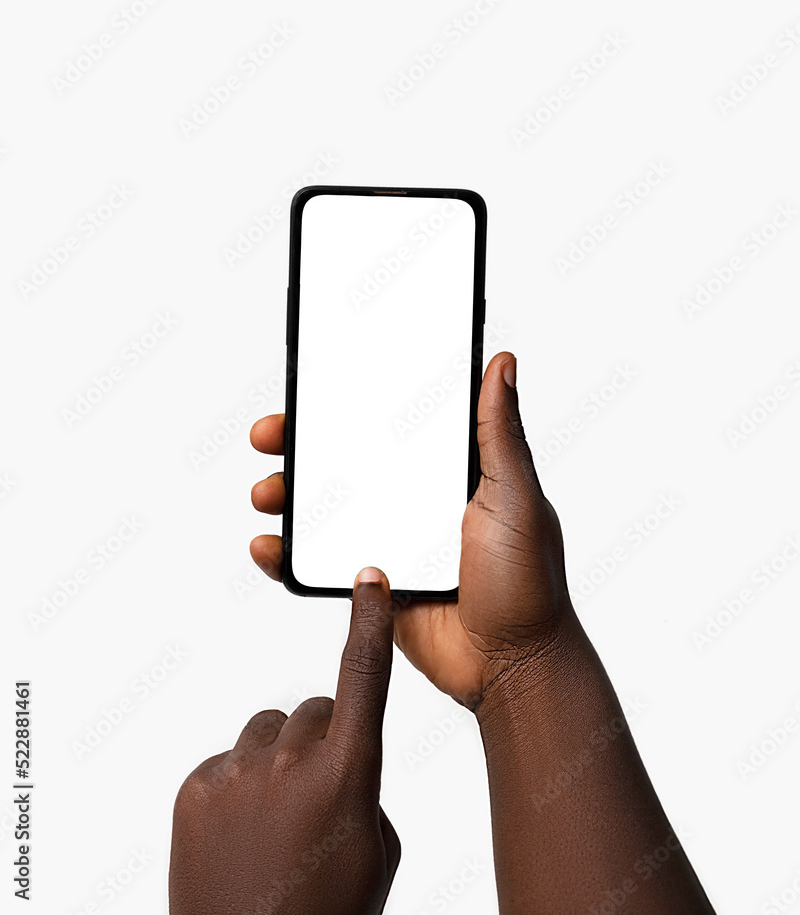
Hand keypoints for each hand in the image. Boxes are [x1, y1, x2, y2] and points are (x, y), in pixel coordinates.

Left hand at [169, 570, 400, 914]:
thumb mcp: (375, 851)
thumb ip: (362, 785)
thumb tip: (334, 759)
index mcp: (347, 776)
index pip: (364, 679)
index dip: (369, 624)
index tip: (369, 582)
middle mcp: (291, 765)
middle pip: (314, 711)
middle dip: (322, 741)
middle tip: (316, 798)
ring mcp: (238, 773)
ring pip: (270, 732)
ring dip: (279, 760)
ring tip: (276, 821)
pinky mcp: (196, 786)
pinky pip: (231, 758)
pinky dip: (242, 783)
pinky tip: (243, 831)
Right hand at [249, 352, 574, 711]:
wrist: (513, 666)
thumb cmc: (528, 580)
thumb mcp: (517, 496)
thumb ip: (500, 434)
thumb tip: (503, 363)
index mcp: (448, 473)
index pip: (391, 425)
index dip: (350, 404)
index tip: (313, 387)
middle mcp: (414, 501)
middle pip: (346, 463)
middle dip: (301, 446)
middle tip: (270, 435)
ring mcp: (390, 543)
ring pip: (325, 512)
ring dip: (286, 497)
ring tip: (266, 493)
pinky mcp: (373, 584)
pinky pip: (321, 566)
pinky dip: (287, 557)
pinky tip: (268, 547)